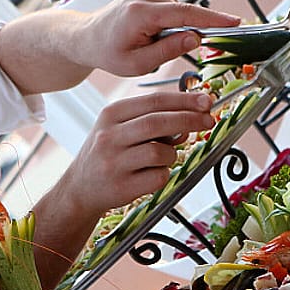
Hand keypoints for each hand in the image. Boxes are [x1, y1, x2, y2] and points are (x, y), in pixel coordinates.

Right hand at [56, 90, 215, 216]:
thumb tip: (191, 119)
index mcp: (111, 114)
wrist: (80, 188)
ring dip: (172, 154)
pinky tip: (148, 175)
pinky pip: (159, 177)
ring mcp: (114, 162)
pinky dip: (163, 175)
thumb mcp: (121, 128)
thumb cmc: (108, 153)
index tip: (206, 101)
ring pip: (161, 152)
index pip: (154, 101)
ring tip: (160, 158)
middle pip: (159, 122)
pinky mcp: (122, 187)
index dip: (184, 101)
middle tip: (209, 121)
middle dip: (189, 120)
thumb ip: (153, 120)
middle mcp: (110, 136)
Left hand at [75, 0, 240, 76]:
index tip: (234, 23)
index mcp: (141, 12)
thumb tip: (196, 38)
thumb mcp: (137, 64)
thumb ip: (168, 51)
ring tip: (149, 41)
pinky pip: (175, 7)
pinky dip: (170, 22)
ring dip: (175, 29)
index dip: (212, 20)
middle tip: (163, 51)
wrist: (89, 36)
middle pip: (184, 14)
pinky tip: (151, 30)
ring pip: (180, 12)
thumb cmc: (110, 52)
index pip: (184, 14)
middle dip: (186, 34)